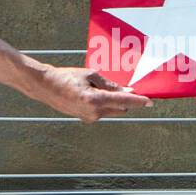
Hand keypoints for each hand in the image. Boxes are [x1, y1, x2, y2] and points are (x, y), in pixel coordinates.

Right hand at [35, 65, 151, 123]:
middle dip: (125, 100)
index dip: (138, 102)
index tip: (150, 102)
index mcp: (95, 100)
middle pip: (120, 108)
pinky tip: (94, 93)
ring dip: (114, 101)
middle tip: (126, 88)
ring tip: (99, 87)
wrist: (45, 86)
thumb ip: (110, 85)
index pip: (123, 102)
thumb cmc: (67, 77)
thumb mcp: (91, 75)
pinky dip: (105, 104)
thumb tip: (126, 92)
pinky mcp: (86, 119)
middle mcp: (94, 112)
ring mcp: (89, 118)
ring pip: (112, 110)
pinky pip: (102, 112)